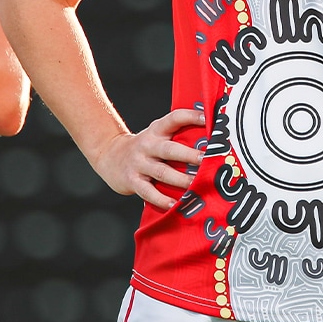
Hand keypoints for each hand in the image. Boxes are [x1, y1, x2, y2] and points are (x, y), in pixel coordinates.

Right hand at [91, 108, 205, 208]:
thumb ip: (178, 134)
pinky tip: (174, 205)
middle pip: (170, 149)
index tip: (206, 118)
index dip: (190, 116)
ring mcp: (139, 163)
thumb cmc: (144, 147)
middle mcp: (148, 145)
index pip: (174, 118)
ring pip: (162, 172)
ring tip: (196, 184)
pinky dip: (162, 199)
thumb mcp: (157, 135)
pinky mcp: (133, 181)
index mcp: (157, 130)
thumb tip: (212, 139)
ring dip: (180, 179)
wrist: (110, 156)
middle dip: (189, 155)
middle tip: (205, 159)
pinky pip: (149, 192)